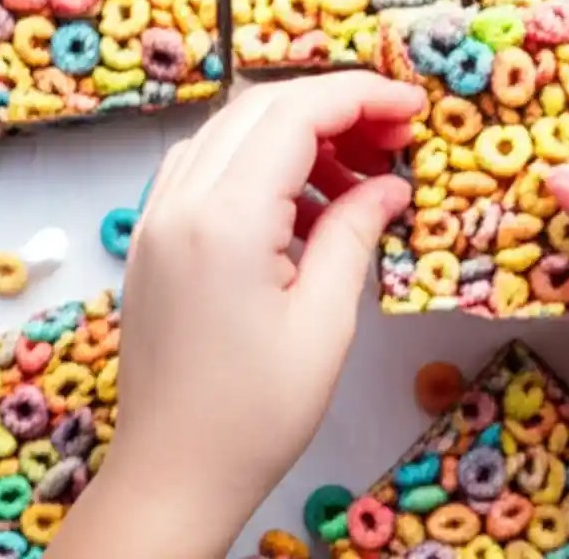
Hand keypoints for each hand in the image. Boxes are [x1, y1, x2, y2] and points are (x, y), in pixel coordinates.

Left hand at [50, 72, 424, 557]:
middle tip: (395, 140)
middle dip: (334, 109)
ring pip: (231, 133)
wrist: (173, 472)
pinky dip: (262, 166)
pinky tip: (305, 208)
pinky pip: (209, 170)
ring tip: (358, 181)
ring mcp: (157, 218)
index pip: (295, 113)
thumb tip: (390, 185)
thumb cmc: (256, 412)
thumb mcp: (325, 321)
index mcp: (223, 218)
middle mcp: (179, 201)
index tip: (414, 106)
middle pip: (260, 108)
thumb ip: (355, 232)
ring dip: (297, 136)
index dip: (361, 96)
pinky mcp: (154, 239)